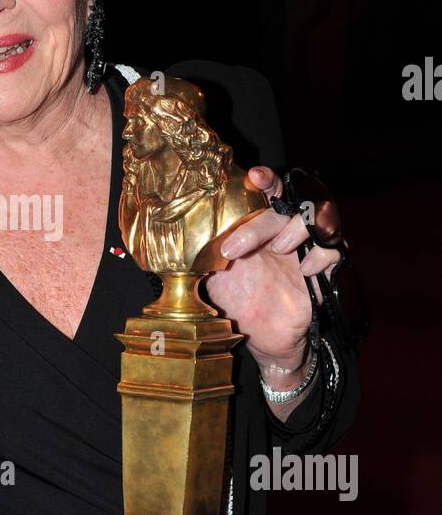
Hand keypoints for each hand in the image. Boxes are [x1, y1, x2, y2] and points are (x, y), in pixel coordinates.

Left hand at [204, 164, 342, 371]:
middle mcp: (285, 230)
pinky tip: (305, 270)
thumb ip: (204, 250)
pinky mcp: (325, 271)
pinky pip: (335, 250)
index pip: (269, 191)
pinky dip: (321, 254)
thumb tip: (180, 238)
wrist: (259, 336)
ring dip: (297, 228)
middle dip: (262, 222)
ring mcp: (307, 248)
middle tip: (234, 249)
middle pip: (288, 204)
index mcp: (259, 225)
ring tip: (278, 250)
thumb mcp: (213, 272)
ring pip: (318, 217)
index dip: (266, 180)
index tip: (254, 178)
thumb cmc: (236, 298)